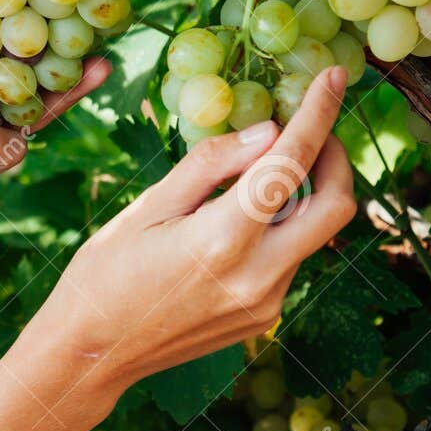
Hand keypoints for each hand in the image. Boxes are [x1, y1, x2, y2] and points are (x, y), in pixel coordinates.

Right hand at [42, 65, 355, 401]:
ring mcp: (267, 303)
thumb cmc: (105, 273)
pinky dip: (281, 227)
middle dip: (335, 156)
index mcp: (222, 239)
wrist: (93, 353)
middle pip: (336, 205)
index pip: (290, 163)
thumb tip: (268, 130)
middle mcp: (258, 275)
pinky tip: (241, 220)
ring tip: (263, 170)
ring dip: (305, 193)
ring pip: (314, 234)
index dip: (318, 113)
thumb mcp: (148, 207)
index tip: (335, 78)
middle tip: (310, 127)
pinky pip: (291, 260)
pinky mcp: (265, 317)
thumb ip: (210, 165)